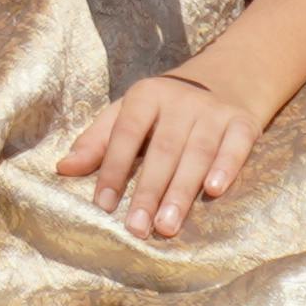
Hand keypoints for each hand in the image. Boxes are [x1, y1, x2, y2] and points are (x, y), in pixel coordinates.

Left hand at [54, 63, 262, 243]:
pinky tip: (215, 190)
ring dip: (182, 191)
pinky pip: (237, 145)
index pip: (125, 134)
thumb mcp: (127, 113)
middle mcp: (181, 100)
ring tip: (168, 226)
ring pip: (197, 153)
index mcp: (146, 95)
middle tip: (137, 228)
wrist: (226, 78)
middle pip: (163, 149)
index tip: (103, 205)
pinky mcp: (243, 122)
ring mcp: (214, 111)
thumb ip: (96, 141)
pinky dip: (226, 166)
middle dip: (149, 191)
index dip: (113, 169)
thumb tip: (62, 168)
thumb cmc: (165, 108)